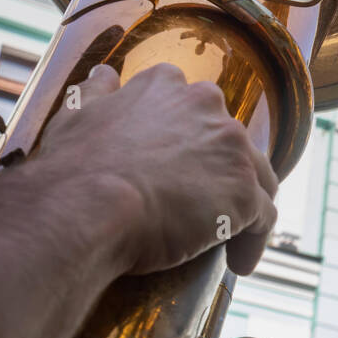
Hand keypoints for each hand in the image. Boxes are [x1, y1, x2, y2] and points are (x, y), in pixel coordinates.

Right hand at [31, 63, 278, 276]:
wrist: (84, 208)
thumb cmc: (73, 169)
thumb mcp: (76, 117)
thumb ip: (97, 94)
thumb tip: (103, 74)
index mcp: (167, 87)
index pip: (194, 108)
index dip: (192, 141)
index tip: (181, 168)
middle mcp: (207, 105)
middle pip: (229, 142)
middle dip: (221, 172)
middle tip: (201, 206)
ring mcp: (231, 148)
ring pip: (257, 176)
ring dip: (245, 204)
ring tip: (228, 238)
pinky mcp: (244, 193)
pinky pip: (264, 219)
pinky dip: (254, 240)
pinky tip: (239, 264)